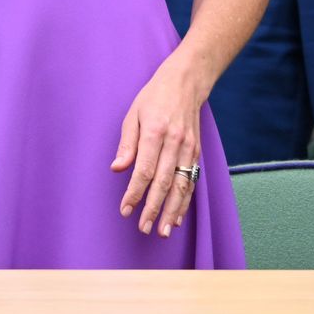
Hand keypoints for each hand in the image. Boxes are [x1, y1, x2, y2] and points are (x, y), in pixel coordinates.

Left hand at [111, 57, 202, 236]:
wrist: (186, 82)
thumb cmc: (154, 97)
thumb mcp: (132, 113)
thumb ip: (126, 143)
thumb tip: (117, 169)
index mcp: (155, 131)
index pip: (145, 169)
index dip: (135, 192)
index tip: (126, 210)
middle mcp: (175, 142)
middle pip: (164, 182)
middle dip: (153, 208)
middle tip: (143, 228)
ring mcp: (189, 148)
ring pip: (181, 186)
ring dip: (172, 211)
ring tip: (162, 231)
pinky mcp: (197, 152)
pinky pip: (191, 181)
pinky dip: (185, 201)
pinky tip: (177, 216)